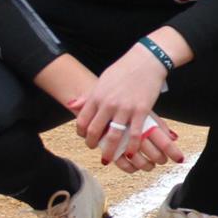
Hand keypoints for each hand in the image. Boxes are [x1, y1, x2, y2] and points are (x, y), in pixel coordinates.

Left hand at [71, 47, 184, 171]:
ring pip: (114, 136)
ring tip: (109, 158)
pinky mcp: (141, 111)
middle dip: (93, 144)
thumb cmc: (124, 69)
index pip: (83, 120)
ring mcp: (125, 108)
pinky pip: (135, 133)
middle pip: (96, 131)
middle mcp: (108, 104)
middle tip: (96, 149)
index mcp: (97, 96)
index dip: (82, 133)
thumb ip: (88, 96)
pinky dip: (132, 146)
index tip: (85, 137)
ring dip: (110, 150)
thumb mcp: (102, 80)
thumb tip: (71, 105)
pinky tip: (131, 153)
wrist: (146, 60)